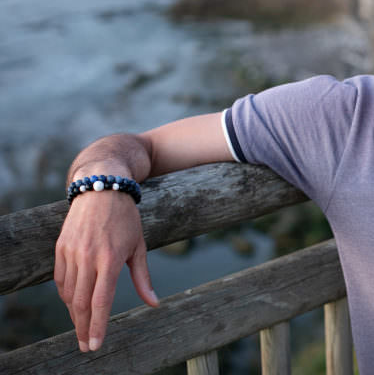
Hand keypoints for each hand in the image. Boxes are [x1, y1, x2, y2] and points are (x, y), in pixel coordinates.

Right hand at [54, 190, 158, 351]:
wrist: (102, 189)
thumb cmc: (126, 219)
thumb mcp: (139, 246)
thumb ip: (143, 278)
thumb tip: (154, 303)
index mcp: (110, 259)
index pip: (101, 301)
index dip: (98, 325)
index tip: (95, 344)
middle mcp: (88, 257)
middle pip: (81, 303)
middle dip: (83, 327)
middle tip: (86, 344)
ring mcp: (72, 252)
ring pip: (68, 293)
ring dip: (74, 313)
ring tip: (82, 326)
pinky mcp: (61, 248)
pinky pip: (60, 279)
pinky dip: (66, 295)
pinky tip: (74, 303)